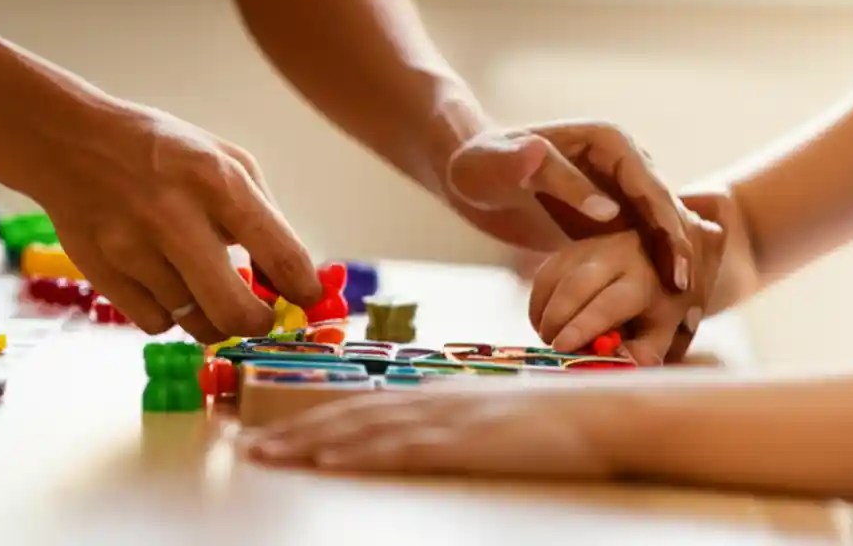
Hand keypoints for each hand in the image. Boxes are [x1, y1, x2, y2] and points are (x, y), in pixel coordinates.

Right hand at [23, 99, 321, 340]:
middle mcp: (175, 216)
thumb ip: (262, 214)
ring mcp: (133, 248)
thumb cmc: (164, 151)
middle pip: (233, 310)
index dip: (303, 289)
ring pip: (194, 321)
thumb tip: (289, 278)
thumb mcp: (225, 158)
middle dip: (257, 324)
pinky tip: (166, 282)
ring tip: (204, 285)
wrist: (70, 141)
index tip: (307, 299)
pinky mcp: (102, 272)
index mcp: (217, 180)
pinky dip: (171, 314)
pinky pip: (156, 323)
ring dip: (211, 314)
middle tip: (260, 318)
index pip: (280, 252)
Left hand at [242, 388, 619, 478]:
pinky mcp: (467, 443)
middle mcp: (433, 400)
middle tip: (244, 444)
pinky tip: (329, 460)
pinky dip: (360, 453)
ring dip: (310, 440)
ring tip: (267, 453)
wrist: (608, 414)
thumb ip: (454, 421)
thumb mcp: (494, 416)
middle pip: (349, 413)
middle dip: (292, 428)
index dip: (311, 416)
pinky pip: (402, 449)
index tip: (271, 428)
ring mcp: (448, 420)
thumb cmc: (558, 421)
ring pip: (364, 428)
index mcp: (437, 394)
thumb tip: (416, 431)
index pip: (362, 404)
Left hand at [446, 121, 694, 292]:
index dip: (666, 226)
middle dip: (678, 248)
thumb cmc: (479, 165)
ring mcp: (619, 188)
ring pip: (658, 226)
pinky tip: (659, 302)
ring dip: (671, 260)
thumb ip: (540, 173)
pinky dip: (651, 267)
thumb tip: (603, 205)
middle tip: (687, 293)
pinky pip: (640, 241)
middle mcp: (622, 161)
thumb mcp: (498, 167)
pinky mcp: (611, 215)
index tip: (676, 266)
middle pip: (663, 206)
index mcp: (608, 141)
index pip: (649, 185)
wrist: (469, 176)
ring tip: (684, 305)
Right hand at [531, 207, 724, 362]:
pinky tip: (545, 320)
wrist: (664, 251)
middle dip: (557, 321)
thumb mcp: (664, 327)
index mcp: (644, 280)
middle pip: (574, 287)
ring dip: (544, 312)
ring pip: (553, 279)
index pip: (608, 304)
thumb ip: (645, 351)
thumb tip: (623, 368)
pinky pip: (544, 275)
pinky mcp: (570, 248)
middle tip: (553, 347)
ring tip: (549, 335)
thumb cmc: (663, 298)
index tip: (562, 348)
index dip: (582, 327)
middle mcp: (615, 256)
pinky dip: (538, 301)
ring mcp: (588, 247)